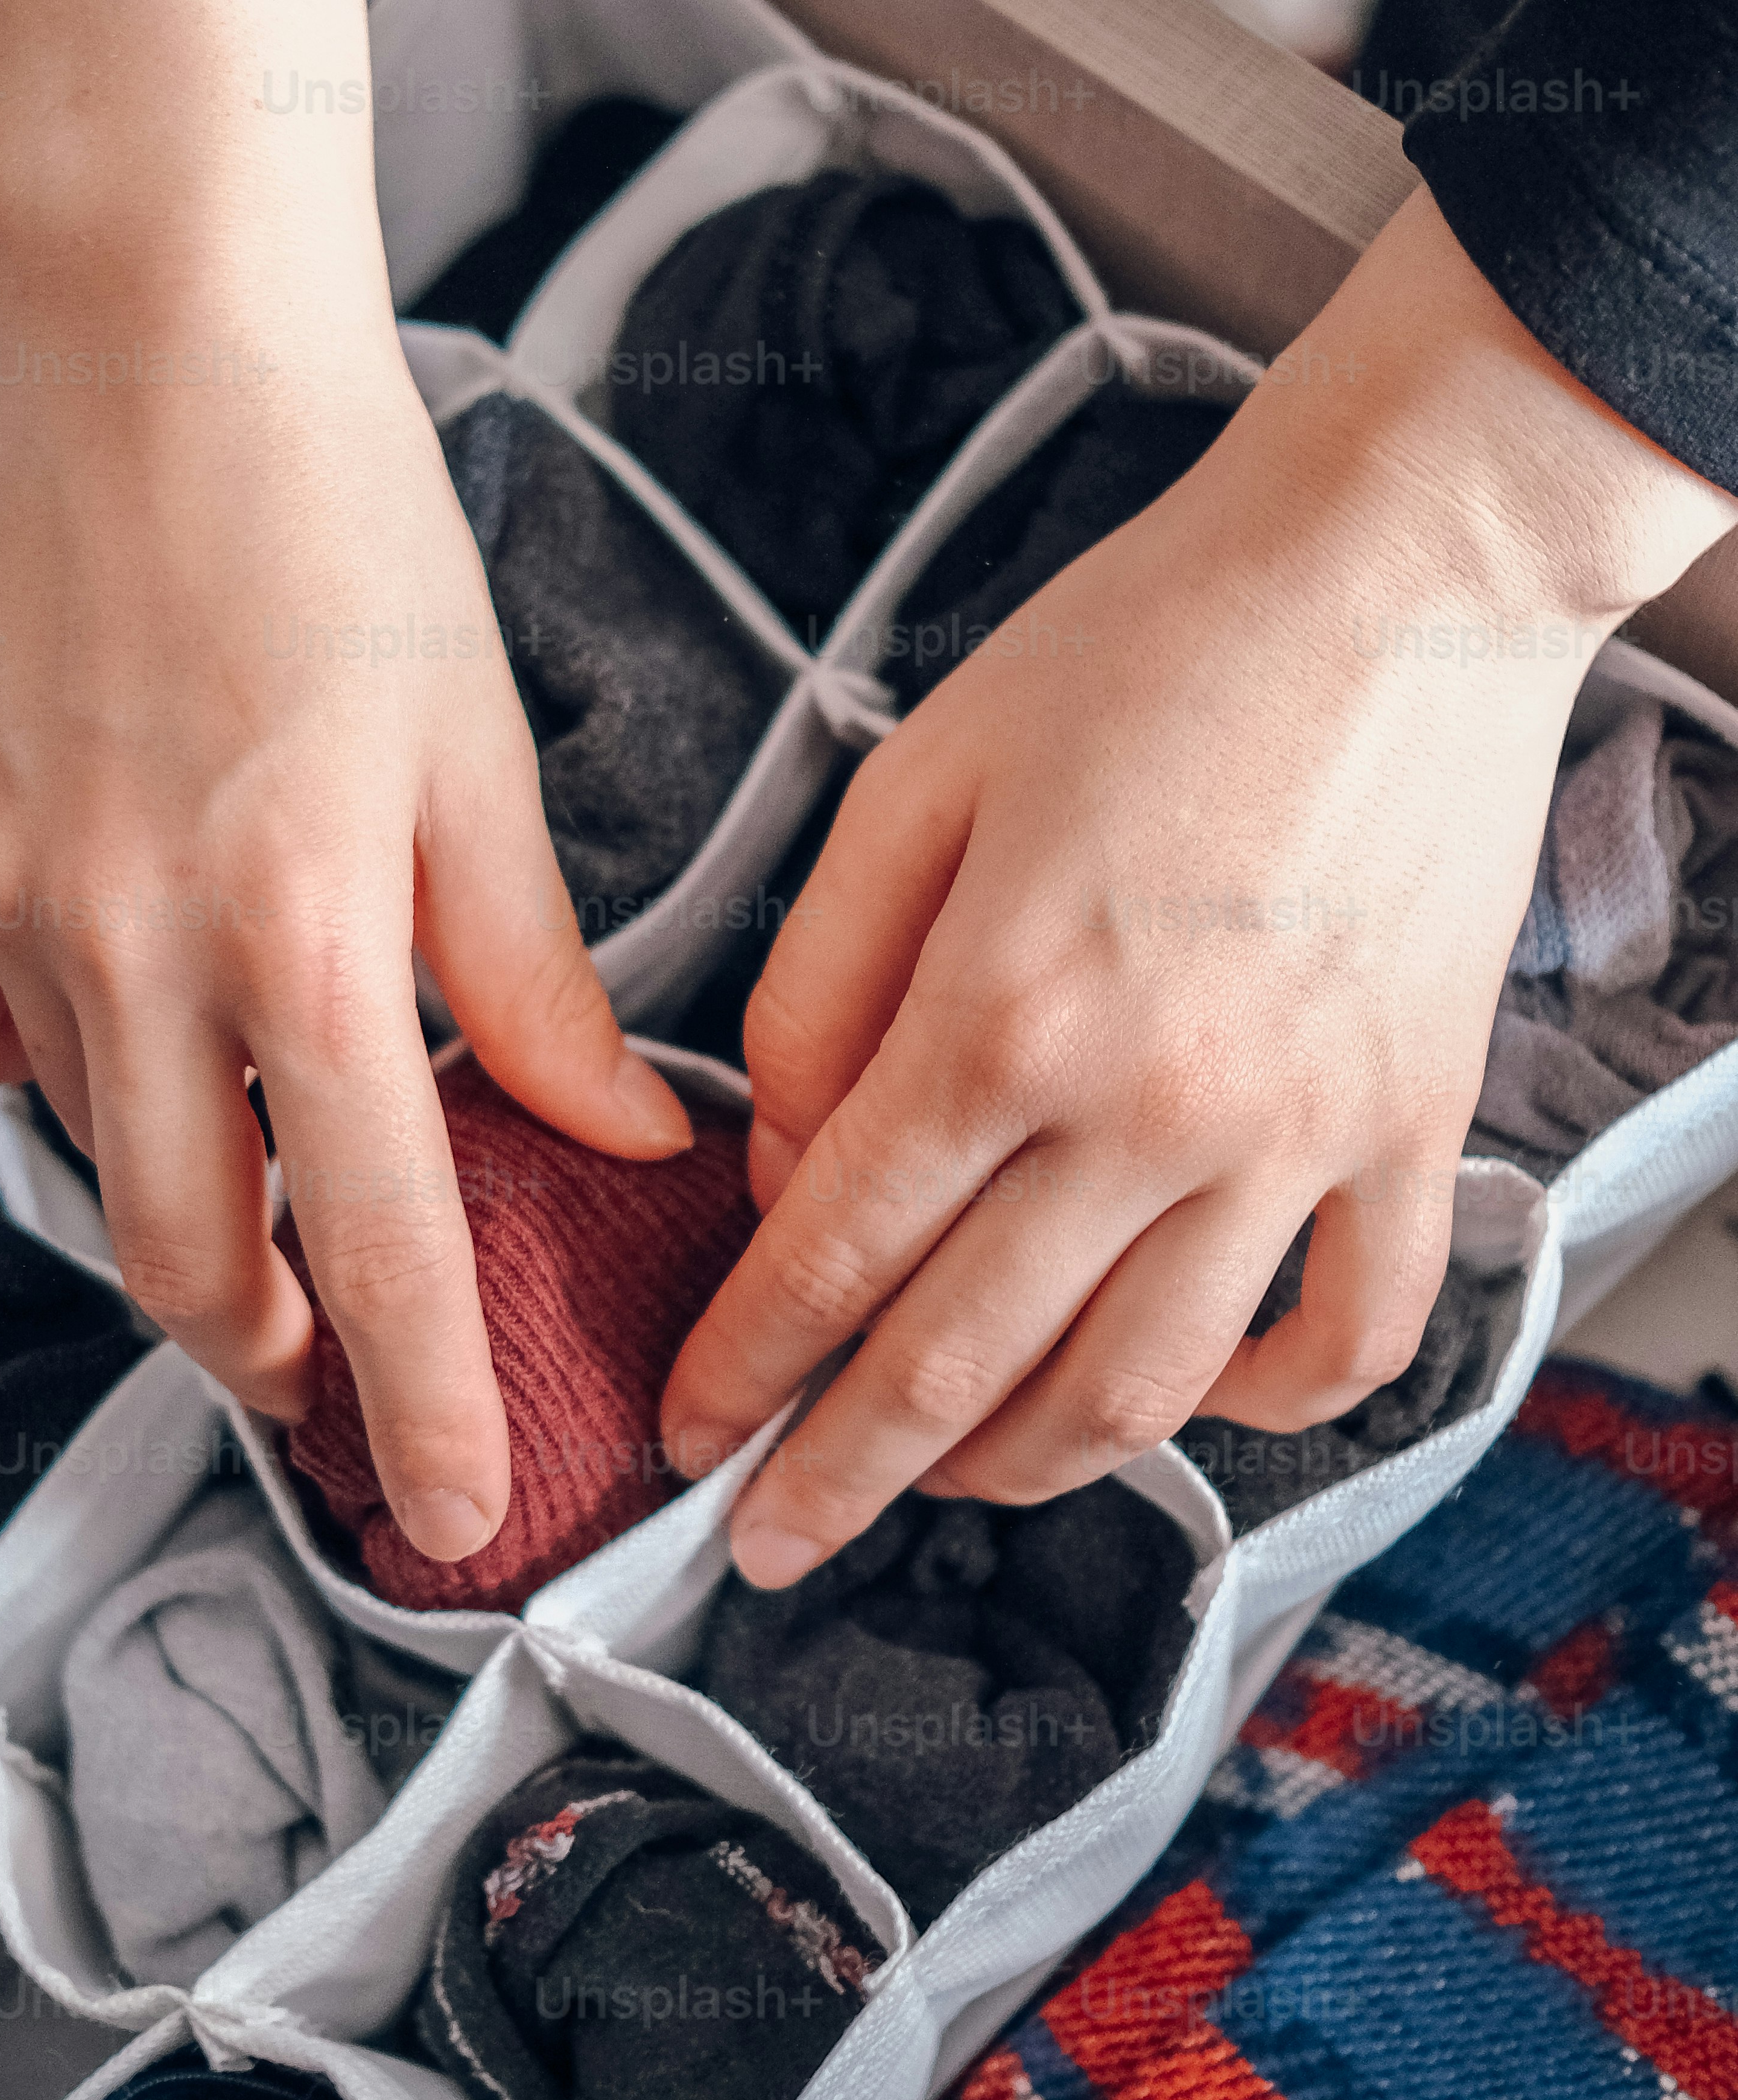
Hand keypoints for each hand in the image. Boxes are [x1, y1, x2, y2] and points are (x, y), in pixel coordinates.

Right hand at [0, 0, 688, 1565]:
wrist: (156, 336)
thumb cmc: (346, 527)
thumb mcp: (483, 763)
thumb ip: (535, 986)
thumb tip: (621, 1147)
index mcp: (307, 939)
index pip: (378, 1251)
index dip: (420, 1408)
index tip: (447, 1515)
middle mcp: (131, 949)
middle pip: (185, 1264)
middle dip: (268, 1351)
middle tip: (332, 1353)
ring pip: (76, 1155)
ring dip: (168, 1192)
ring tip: (242, 1142)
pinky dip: (28, 1055)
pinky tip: (101, 991)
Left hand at [662, 187, 1737, 1580]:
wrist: (1401, 565)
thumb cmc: (1150, 644)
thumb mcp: (913, 777)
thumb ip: (820, 989)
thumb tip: (797, 1167)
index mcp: (1005, 1012)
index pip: (831, 1255)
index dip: (740, 1367)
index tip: (684, 1433)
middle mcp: (1152, 1109)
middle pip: (962, 1361)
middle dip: (843, 1470)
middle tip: (766, 1533)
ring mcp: (1299, 1135)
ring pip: (1139, 1388)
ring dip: (1017, 1467)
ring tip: (940, 1482)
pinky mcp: (1414, 1125)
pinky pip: (1346, 1334)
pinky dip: (1259, 1406)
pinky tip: (1175, 1404)